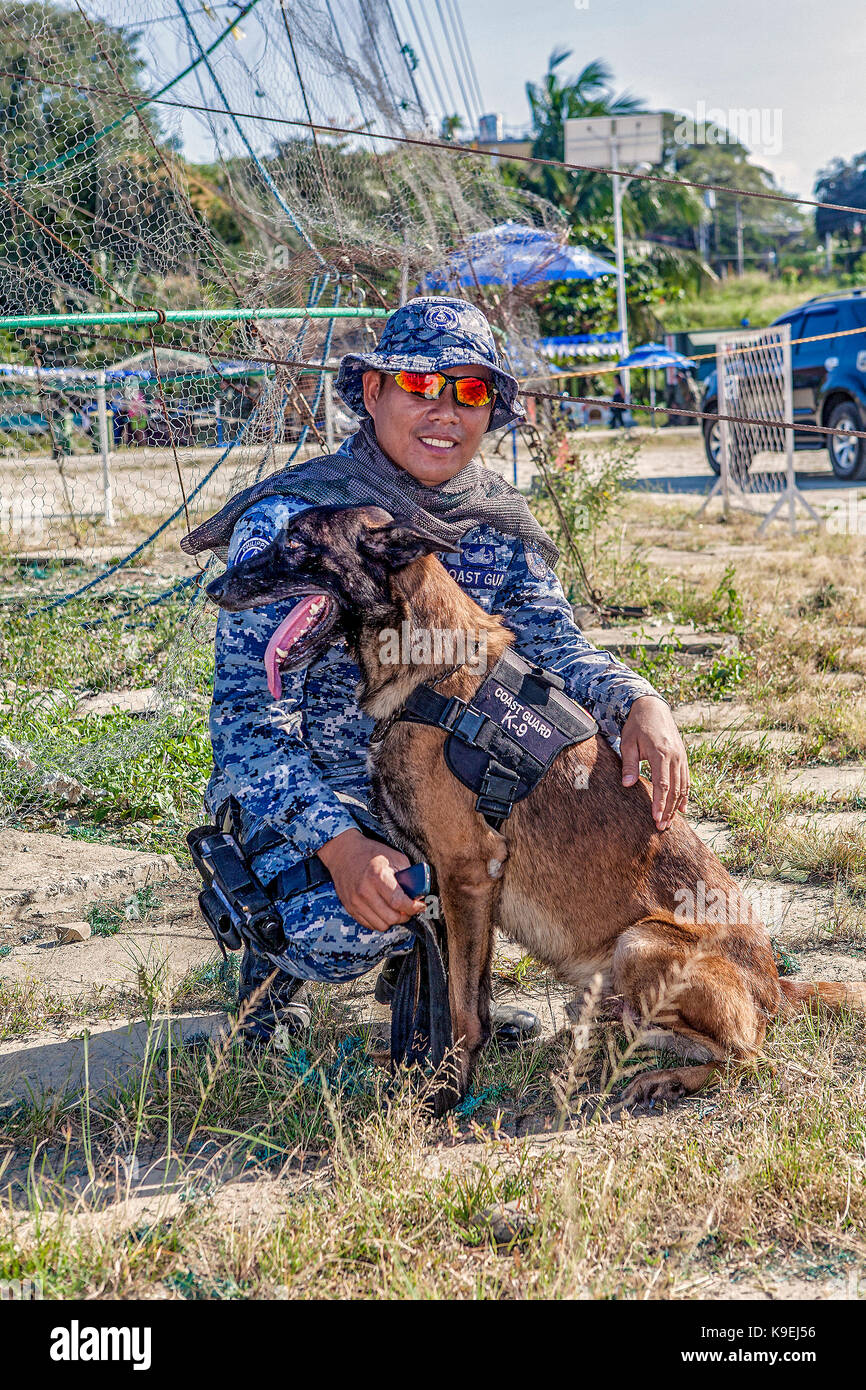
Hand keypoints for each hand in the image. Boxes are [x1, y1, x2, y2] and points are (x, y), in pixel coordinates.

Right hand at [317, 827, 425, 931]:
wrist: (344, 852)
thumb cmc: (372, 853)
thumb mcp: (395, 858)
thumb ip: (409, 876)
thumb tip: (420, 894)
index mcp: (377, 876)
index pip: (398, 902)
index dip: (414, 907)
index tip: (420, 906)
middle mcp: (364, 891)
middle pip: (391, 917)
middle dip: (405, 915)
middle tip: (409, 907)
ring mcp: (355, 901)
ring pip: (381, 925)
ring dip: (392, 920)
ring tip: (396, 909)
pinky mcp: (350, 908)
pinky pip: (369, 924)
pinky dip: (379, 920)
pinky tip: (383, 910)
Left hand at [620, 696, 688, 831]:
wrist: (652, 707)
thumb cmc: (636, 726)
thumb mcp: (628, 743)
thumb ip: (629, 764)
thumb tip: (627, 785)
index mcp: (661, 753)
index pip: (662, 784)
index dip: (660, 803)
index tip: (656, 818)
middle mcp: (675, 757)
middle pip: (675, 789)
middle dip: (669, 810)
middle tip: (662, 827)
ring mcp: (681, 757)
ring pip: (682, 786)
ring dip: (677, 806)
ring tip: (670, 822)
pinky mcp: (683, 757)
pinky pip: (686, 779)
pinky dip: (685, 795)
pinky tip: (682, 808)